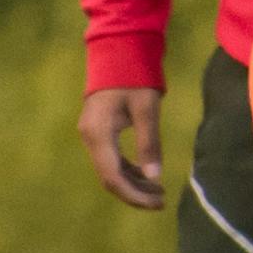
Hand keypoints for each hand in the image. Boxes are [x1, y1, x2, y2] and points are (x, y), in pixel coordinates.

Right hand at [80, 84, 164, 210]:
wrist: (118, 49)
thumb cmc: (134, 76)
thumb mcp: (147, 108)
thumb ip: (149, 143)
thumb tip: (155, 177)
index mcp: (99, 133)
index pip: (114, 176)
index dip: (135, 195)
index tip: (158, 202)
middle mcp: (90, 138)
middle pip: (109, 178)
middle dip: (135, 193)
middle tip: (161, 200)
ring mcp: (91, 134)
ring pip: (109, 170)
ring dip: (132, 182)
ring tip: (158, 190)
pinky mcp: (97, 131)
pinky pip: (110, 158)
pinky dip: (128, 169)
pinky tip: (146, 172)